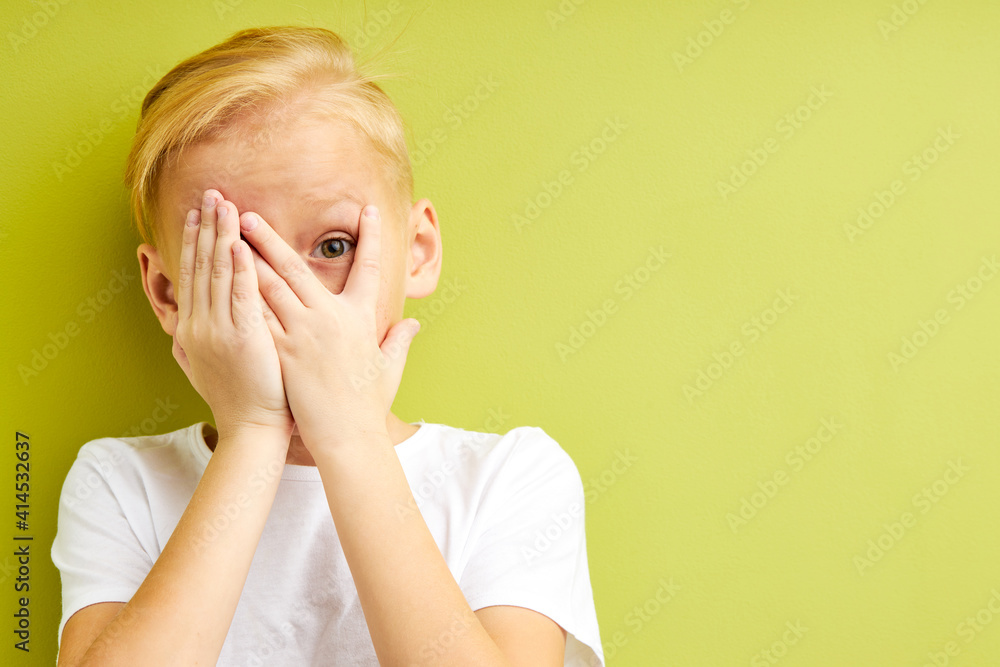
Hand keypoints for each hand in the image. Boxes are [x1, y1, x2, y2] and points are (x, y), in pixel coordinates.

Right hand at [172, 189, 294, 436]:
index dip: (194, 242)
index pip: (193, 275)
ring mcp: (219, 330)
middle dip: (205, 227)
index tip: (197, 213)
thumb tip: (180, 332)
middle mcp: (200, 325)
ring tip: (224, 204)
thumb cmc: (240, 399)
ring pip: (218, 273)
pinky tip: (239, 242)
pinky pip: (240, 295)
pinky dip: (239, 267)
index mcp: (194, 328)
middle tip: (210, 193)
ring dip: (220, 235)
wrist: (251, 429)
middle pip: (201, 266)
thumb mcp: (207, 366)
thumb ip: (196, 343)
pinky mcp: (242, 337)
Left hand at [237, 204, 419, 452]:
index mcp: (359, 318)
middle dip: (272, 238)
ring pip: (271, 286)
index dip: (371, 238)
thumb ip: (399, 341)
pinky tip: (222, 279)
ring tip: (229, 237)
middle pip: (298, 267)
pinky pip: (257, 317)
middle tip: (250, 214)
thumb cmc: (368, 405)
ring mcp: (304, 333)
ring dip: (248, 258)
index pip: (370, 269)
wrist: (348, 436)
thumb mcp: (389, 368)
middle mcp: (331, 318)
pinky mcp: (282, 351)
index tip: (367, 210)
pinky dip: (239, 295)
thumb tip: (413, 324)